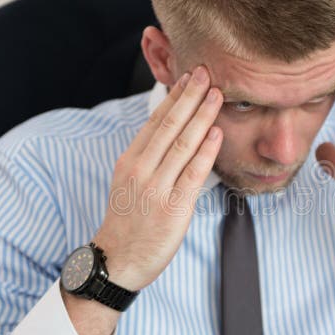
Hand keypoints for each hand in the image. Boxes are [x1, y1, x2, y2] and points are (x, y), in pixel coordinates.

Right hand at [93, 66, 222, 290]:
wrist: (117, 261)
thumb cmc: (128, 222)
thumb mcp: (131, 183)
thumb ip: (150, 158)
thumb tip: (173, 132)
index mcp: (130, 161)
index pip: (155, 121)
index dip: (174, 96)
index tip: (188, 76)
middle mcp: (141, 170)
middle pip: (169, 126)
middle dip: (190, 97)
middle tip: (206, 73)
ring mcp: (156, 189)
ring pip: (182, 144)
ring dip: (201, 117)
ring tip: (217, 95)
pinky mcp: (173, 208)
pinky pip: (192, 174)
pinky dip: (206, 152)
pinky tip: (217, 133)